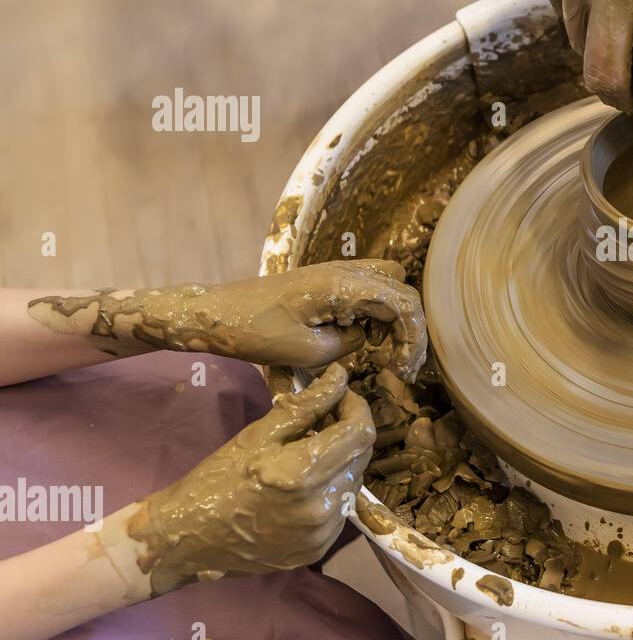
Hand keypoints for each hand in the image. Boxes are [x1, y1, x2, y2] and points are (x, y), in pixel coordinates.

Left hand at [28, 260, 427, 380]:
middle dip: (409, 324)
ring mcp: (333, 272)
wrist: (212, 313)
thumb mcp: (307, 352)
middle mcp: (344, 270)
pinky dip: (373, 310)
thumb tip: (366, 337)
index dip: (414, 338)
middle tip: (400, 360)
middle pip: (401, 286)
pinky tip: (360, 337)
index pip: (403, 304)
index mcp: (343, 285)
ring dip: (392, 315)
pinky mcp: (323, 280)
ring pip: (385, 284)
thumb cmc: (253, 332)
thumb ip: (349, 344)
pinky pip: (364, 288)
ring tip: (383, 350)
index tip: (405, 369)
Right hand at [127, 363, 374, 593]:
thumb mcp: (258, 435)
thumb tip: (340, 376)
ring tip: (312, 453)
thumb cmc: (217, 478)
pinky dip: (331, 491)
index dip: (357, 408)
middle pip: (361, 457)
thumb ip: (306, 406)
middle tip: (324, 421)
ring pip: (353, 483)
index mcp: (304, 474)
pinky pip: (339, 510)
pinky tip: (306, 486)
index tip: (341, 396)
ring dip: (341, 462)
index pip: (361, 433)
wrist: (187, 536)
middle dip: (348, 432)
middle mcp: (321, 507)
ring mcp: (321, 533)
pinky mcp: (318, 550)